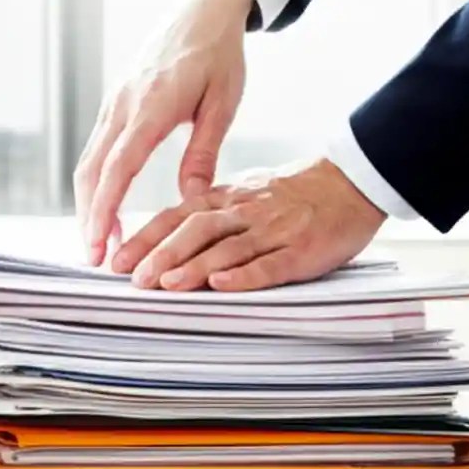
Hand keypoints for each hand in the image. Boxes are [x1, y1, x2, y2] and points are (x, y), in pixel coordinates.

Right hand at [74, 0, 251, 264]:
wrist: (200, 10)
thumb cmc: (219, 54)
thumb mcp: (223, 104)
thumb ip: (204, 152)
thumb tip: (190, 201)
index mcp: (152, 107)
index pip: (118, 167)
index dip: (104, 209)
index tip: (99, 244)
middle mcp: (123, 106)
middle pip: (92, 171)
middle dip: (88, 217)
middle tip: (93, 258)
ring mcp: (113, 103)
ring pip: (88, 161)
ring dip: (88, 203)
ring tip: (99, 241)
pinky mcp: (114, 103)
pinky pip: (96, 148)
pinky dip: (96, 181)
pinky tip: (105, 204)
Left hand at [111, 158, 386, 290]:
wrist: (351, 181)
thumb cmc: (291, 193)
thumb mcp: (243, 193)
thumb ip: (209, 213)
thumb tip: (164, 236)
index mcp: (224, 198)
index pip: (175, 216)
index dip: (144, 238)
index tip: (117, 261)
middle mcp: (243, 211)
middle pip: (195, 229)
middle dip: (161, 254)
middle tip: (135, 279)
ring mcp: (273, 229)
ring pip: (227, 247)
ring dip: (194, 266)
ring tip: (167, 285)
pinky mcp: (302, 249)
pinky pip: (270, 263)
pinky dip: (244, 275)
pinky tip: (222, 287)